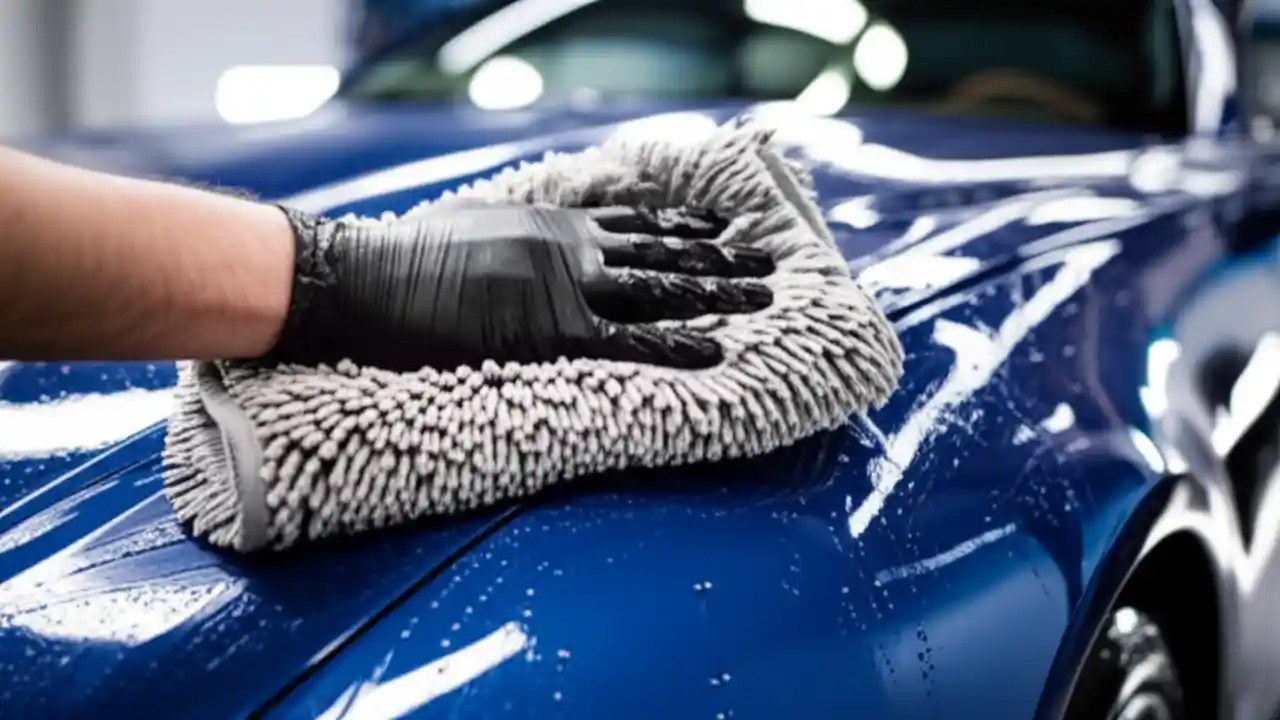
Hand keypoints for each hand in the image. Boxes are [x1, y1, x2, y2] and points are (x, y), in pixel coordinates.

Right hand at [267, 204, 774, 370]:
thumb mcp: (474, 228)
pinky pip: (632, 340)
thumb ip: (519, 237)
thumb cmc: (407, 261)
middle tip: (769, 261)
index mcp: (554, 225)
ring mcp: (569, 287)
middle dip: (721, 258)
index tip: (721, 231)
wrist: (370, 281)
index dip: (684, 230)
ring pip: (663, 288)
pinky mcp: (556, 331)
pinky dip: (676, 344)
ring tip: (767, 296)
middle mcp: (575, 248)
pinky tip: (717, 348)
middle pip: (665, 251)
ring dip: (720, 292)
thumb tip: (530, 248)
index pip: (636, 223)